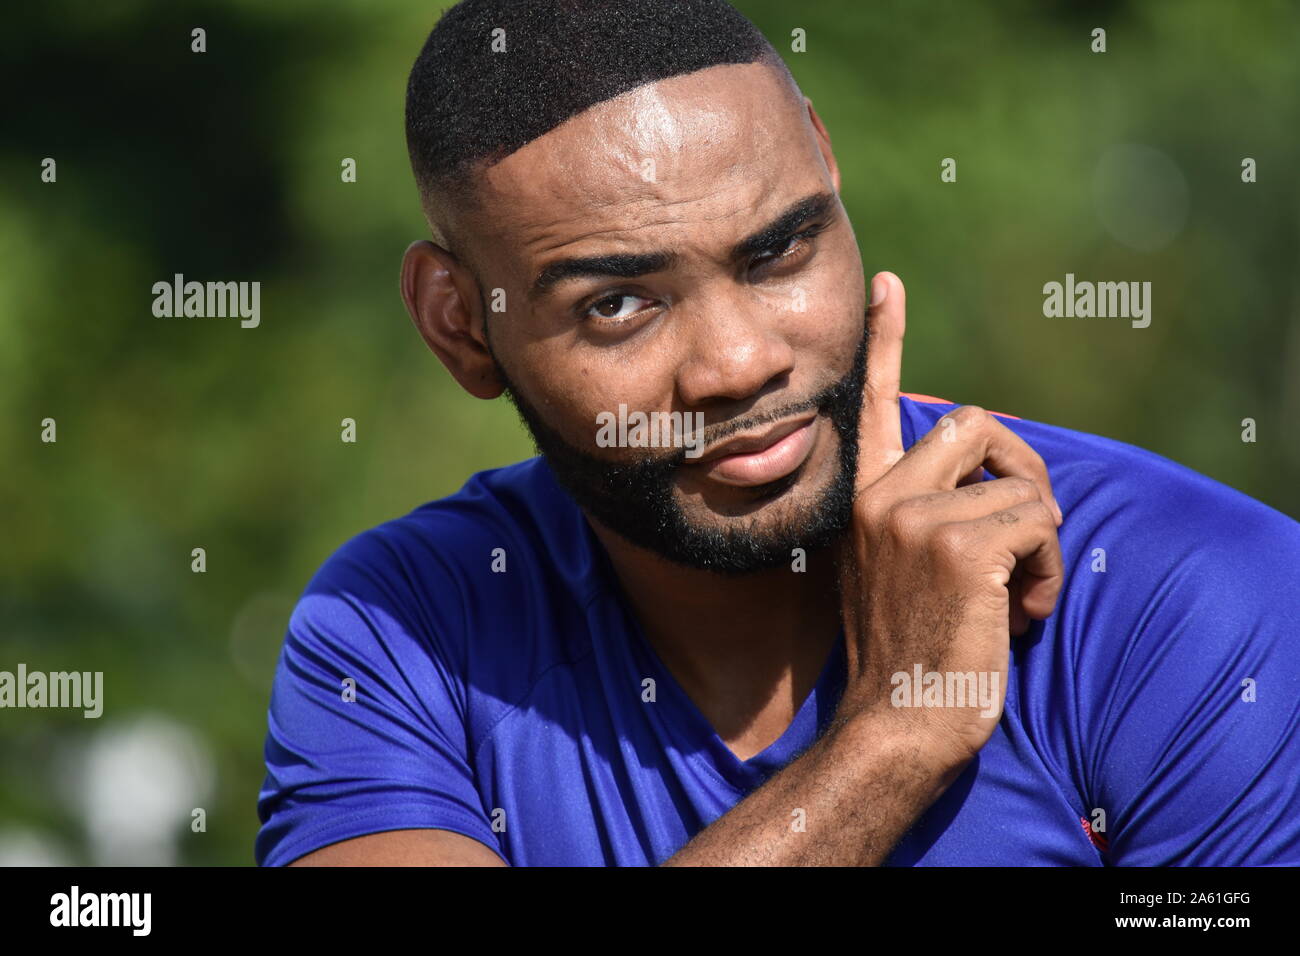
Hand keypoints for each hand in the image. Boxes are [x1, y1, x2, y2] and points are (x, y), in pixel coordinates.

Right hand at [835, 273, 1064, 769]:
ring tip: (1020, 594)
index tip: (891, 284)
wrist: (894, 723)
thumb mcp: (890, 570)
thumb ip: (917, 514)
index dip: (886, 338)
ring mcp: (914, 518)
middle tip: (1026, 531)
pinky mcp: (959, 546)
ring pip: (1022, 483)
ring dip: (1041, 540)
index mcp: (862, 499)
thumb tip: (989, 475)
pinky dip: (1049, 569)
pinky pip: (1040, 522)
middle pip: (978, 423)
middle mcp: (881, 496)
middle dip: (1022, 471)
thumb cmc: (905, 655)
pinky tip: (1023, 611)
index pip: (874, 402)